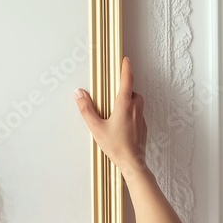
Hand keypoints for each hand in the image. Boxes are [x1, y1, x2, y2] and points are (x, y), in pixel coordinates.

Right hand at [73, 56, 147, 176]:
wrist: (132, 162)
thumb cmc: (116, 146)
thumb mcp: (96, 127)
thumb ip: (86, 109)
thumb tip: (79, 94)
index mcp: (125, 105)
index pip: (127, 80)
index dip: (126, 68)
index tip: (125, 59)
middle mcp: (136, 109)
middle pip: (132, 91)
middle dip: (124, 89)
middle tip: (113, 92)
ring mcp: (141, 118)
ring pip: (137, 102)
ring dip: (128, 100)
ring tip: (116, 109)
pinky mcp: (143, 127)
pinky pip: (138, 113)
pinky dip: (131, 112)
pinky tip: (121, 123)